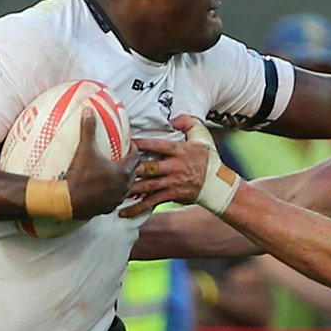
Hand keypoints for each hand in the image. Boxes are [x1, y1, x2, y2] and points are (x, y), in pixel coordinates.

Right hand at [65, 108, 138, 218]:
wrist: (67, 200)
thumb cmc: (79, 175)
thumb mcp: (85, 150)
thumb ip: (88, 129)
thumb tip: (88, 110)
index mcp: (123, 171)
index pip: (136, 156)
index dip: (133, 148)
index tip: (129, 144)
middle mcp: (125, 186)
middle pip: (134, 171)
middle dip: (131, 163)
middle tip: (124, 156)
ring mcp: (117, 198)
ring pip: (127, 187)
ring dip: (124, 178)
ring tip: (116, 171)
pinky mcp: (109, 208)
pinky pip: (116, 198)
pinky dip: (114, 192)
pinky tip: (106, 188)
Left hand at [119, 115, 235, 217]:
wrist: (218, 184)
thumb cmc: (208, 159)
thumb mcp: (202, 135)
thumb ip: (187, 122)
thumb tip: (172, 118)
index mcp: (179, 151)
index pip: (158, 145)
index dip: (142, 143)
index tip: (126, 141)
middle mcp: (174, 167)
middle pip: (149, 167)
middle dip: (131, 168)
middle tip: (112, 168)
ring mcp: (172, 183)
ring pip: (147, 186)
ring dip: (129, 188)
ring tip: (112, 190)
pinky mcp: (171, 195)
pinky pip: (151, 202)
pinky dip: (137, 208)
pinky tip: (122, 211)